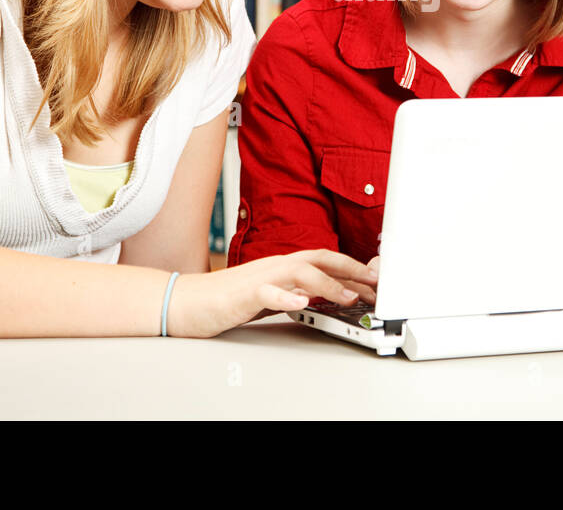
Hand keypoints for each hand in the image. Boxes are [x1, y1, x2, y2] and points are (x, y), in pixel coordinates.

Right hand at [165, 250, 378, 337]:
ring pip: (298, 272)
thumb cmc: (227, 299)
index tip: (375, 280)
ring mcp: (259, 277)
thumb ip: (295, 292)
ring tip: (348, 297)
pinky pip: (266, 293)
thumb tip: (324, 298)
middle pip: (318, 259)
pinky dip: (285, 298)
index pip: (324, 260)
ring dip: (327, 284)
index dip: (352, 267)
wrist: (187, 301)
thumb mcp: (270, 295)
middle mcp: (274, 265)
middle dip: (350, 269)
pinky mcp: (242, 294)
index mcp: (282, 265)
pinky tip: (301, 304)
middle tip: (375, 283)